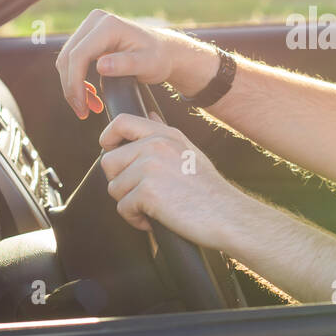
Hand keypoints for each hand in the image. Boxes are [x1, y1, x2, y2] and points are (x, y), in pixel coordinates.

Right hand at [54, 9, 183, 119]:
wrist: (164, 52)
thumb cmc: (159, 58)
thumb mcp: (148, 64)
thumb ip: (126, 64)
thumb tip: (101, 66)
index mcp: (108, 25)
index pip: (79, 55)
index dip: (75, 83)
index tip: (82, 107)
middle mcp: (96, 20)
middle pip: (68, 57)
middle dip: (71, 87)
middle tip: (83, 112)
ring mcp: (90, 27)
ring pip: (67, 60)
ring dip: (73, 85)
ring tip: (89, 107)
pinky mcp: (88, 36)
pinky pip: (73, 60)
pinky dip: (76, 79)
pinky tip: (90, 95)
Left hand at [99, 110, 247, 246]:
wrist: (227, 215)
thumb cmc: (210, 191)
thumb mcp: (189, 151)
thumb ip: (164, 135)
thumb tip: (149, 116)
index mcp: (166, 134)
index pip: (121, 122)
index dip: (108, 137)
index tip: (110, 151)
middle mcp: (156, 145)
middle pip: (109, 161)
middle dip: (120, 182)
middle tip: (143, 193)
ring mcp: (150, 167)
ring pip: (114, 187)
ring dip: (130, 203)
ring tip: (156, 207)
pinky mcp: (147, 191)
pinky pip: (123, 208)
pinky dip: (136, 219)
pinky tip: (156, 219)